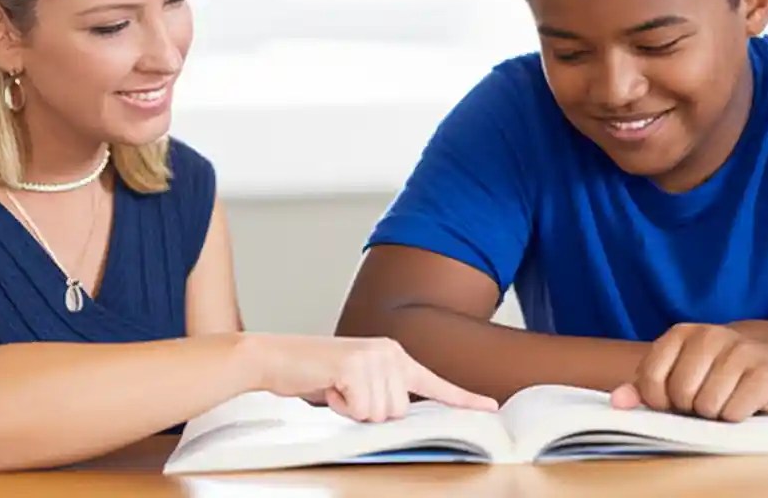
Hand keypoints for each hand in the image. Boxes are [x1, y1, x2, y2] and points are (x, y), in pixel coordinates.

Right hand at [245, 334, 499, 421]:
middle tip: (345, 394)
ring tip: (335, 389)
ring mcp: (373, 357)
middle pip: (399, 412)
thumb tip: (399, 415)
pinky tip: (327, 387)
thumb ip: (382, 393)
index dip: (464, 399)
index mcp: (393, 354)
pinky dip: (340, 407)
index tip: (491, 409)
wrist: (276, 357)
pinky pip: (360, 409)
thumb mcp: (356, 381)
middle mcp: (389, 352)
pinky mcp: (354, 365)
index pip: (435, 382)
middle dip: (369, 414)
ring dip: (354, 411)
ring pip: (381, 414)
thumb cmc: (315, 375)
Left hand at [609, 323, 767, 421]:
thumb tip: (617, 402)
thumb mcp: (681, 377)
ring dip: (716, 415)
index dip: (658, 402)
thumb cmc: (722, 379)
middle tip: (707, 400)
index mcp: (680, 333)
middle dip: (690, 408)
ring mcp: (739, 351)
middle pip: (679, 394)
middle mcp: (708, 335)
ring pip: (706, 407)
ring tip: (728, 400)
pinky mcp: (764, 373)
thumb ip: (645, 388)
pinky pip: (733, 413)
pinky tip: (747, 404)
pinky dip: (737, 417)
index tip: (673, 402)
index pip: (649, 379)